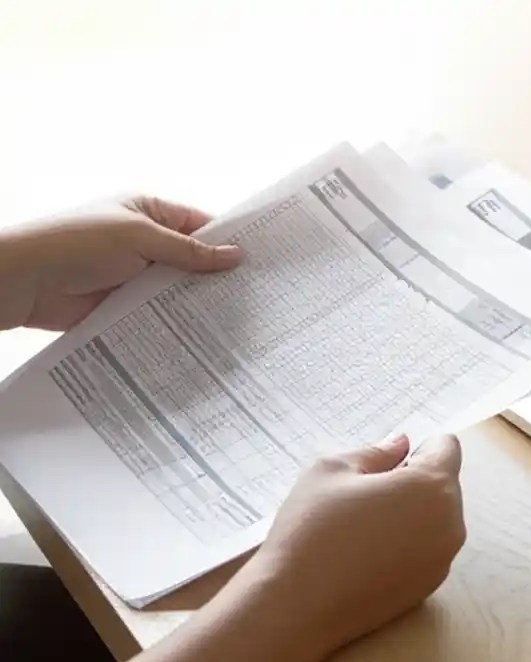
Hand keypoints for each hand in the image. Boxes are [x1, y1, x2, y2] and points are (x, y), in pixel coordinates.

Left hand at [0, 196, 242, 330]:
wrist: (23, 282)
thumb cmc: (76, 243)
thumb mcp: (140, 238)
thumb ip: (189, 251)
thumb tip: (235, 254)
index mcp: (148, 212)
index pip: (200, 224)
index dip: (229, 240)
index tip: (261, 260)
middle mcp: (145, 242)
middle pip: (193, 260)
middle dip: (218, 276)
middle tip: (258, 296)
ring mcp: (135, 275)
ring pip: (178, 289)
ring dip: (198, 302)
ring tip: (240, 320)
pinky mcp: (124, 305)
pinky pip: (159, 313)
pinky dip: (177, 321)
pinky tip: (204, 334)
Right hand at [249, 434, 465, 652]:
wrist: (295, 606)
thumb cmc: (311, 529)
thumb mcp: (334, 470)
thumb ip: (377, 452)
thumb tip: (402, 444)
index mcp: (433, 487)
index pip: (446, 447)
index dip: (418, 448)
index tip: (386, 464)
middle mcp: (451, 524)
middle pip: (444, 485)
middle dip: (414, 481)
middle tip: (365, 496)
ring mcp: (443, 560)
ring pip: (436, 518)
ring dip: (412, 513)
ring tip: (363, 527)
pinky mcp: (429, 588)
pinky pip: (427, 550)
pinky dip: (407, 544)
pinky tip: (367, 555)